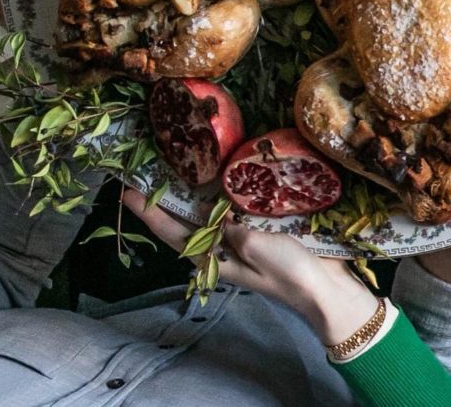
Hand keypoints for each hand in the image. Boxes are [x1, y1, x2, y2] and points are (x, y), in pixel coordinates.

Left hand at [123, 190, 377, 345]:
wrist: (323, 288)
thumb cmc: (286, 271)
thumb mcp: (252, 247)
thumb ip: (227, 227)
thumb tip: (211, 210)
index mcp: (213, 258)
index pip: (171, 232)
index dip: (148, 212)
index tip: (127, 191)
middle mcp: (221, 248)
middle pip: (186, 220)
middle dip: (168, 196)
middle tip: (152, 166)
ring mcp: (240, 239)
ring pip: (209, 212)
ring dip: (195, 190)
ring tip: (181, 162)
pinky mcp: (260, 230)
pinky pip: (235, 207)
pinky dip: (225, 191)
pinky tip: (223, 172)